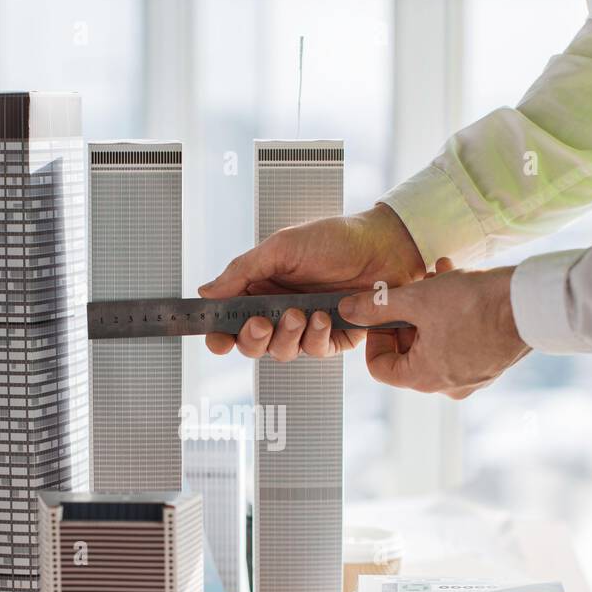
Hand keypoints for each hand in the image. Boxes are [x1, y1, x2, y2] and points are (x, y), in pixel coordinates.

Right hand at [199, 203, 424, 360]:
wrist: (384, 245)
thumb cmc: (334, 239)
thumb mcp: (281, 247)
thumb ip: (242, 271)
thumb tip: (207, 292)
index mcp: (261, 289)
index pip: (230, 322)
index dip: (219, 335)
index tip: (217, 339)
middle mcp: (280, 311)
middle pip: (251, 344)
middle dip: (251, 338)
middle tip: (260, 322)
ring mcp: (306, 327)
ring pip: (281, 352)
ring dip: (285, 336)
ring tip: (299, 312)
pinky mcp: (333, 337)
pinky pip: (315, 351)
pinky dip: (315, 337)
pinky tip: (323, 317)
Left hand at [341, 259, 530, 398]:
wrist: (533, 303)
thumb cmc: (476, 304)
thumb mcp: (417, 299)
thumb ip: (376, 306)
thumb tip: (347, 310)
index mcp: (423, 379)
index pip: (379, 367)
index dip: (375, 335)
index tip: (382, 310)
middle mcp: (446, 385)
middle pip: (408, 352)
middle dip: (407, 313)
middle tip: (412, 286)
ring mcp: (471, 377)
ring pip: (435, 340)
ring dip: (431, 307)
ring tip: (439, 275)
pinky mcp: (490, 363)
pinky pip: (460, 340)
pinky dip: (454, 314)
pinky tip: (459, 281)